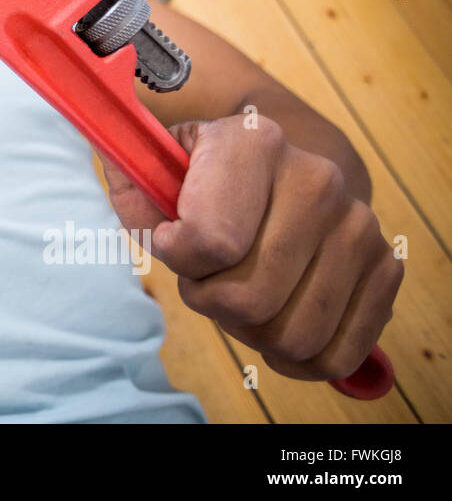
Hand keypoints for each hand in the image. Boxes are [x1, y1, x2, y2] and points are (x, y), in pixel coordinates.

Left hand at [101, 115, 402, 384]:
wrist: (278, 170)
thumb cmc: (205, 180)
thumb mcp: (158, 169)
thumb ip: (131, 180)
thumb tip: (115, 161)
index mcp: (253, 142)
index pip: (209, 242)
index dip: (179, 257)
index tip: (175, 240)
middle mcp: (316, 178)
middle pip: (248, 298)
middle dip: (211, 299)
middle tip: (208, 275)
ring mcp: (357, 224)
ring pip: (292, 333)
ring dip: (251, 330)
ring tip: (241, 293)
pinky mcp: (384, 266)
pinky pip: (336, 352)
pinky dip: (297, 358)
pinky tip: (276, 326)